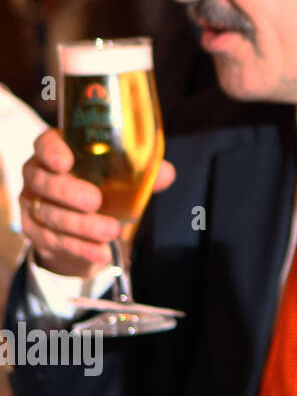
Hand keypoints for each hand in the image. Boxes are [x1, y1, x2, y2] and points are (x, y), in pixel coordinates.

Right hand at [20, 128, 175, 277]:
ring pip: (48, 213)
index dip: (52, 151)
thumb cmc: (102, 190)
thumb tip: (165, 173)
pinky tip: (100, 252)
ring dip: (81, 225)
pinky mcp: (34, 232)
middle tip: (96, 201)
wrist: (83, 229)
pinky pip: (53, 240)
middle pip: (43, 180)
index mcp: (58, 152)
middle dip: (69, 192)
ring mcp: (32, 204)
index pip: (46, 143)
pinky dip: (80, 247)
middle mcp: (38, 175)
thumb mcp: (121, 179)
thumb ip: (141, 174)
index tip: (66, 162)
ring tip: (110, 231)